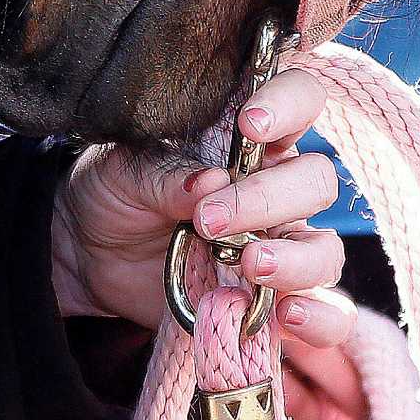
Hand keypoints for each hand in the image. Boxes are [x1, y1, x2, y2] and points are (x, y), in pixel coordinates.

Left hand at [50, 64, 354, 343]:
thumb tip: (210, 183)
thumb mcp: (122, 173)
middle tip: (211, 221)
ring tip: (249, 266)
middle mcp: (277, 191)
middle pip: (318, 182)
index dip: (290, 104)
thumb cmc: (114, 195)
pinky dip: (320, 319)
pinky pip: (328, 317)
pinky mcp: (276, 303)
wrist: (91, 259)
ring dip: (297, 260)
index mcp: (249, 142)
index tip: (251, 126)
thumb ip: (164, 176)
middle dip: (270, 200)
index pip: (301, 100)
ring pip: (327, 250)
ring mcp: (281, 249)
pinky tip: (286, 317)